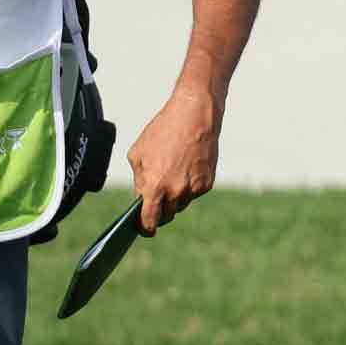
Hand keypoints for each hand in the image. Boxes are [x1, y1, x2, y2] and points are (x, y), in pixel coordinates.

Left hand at [127, 86, 222, 233]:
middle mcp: (176, 192)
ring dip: (174, 197)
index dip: (145, 227)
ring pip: (181, 204)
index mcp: (155, 186)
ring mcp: (193, 189)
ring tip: (172, 172)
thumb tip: (141, 197)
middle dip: (159, 209)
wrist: (194, 115)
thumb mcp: (138, 153)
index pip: (149, 221)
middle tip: (156, 193)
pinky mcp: (207, 183)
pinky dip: (188, 186)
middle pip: (166, 215)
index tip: (144, 228)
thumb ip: (138, 180)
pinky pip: (194, 193)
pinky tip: (186, 166)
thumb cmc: (163, 131)